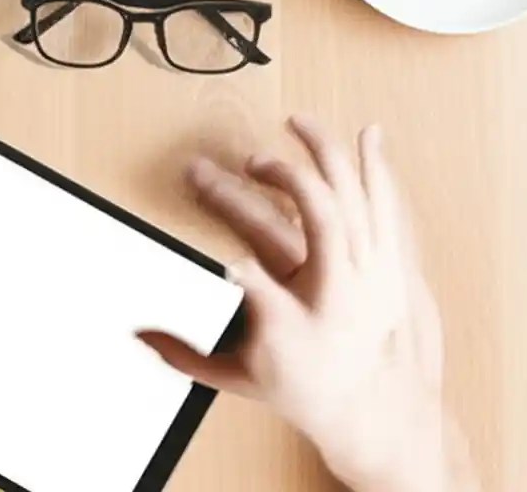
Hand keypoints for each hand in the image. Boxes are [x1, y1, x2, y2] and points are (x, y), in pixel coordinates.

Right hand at [139, 117, 478, 491]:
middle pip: (314, 218)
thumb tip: (142, 335)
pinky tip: (368, 138)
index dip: (241, 275)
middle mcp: (340, 291)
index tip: (221, 259)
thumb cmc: (307, 389)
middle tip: (237, 163)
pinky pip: (384, 203)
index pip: (263, 293)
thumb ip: (187, 355)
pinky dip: (376, 167)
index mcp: (298, 324)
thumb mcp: (240, 378)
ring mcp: (368, 272)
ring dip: (325, 155)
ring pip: (354, 198)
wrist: (371, 404)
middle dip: (272, 180)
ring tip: (300, 123)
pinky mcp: (384, 259)